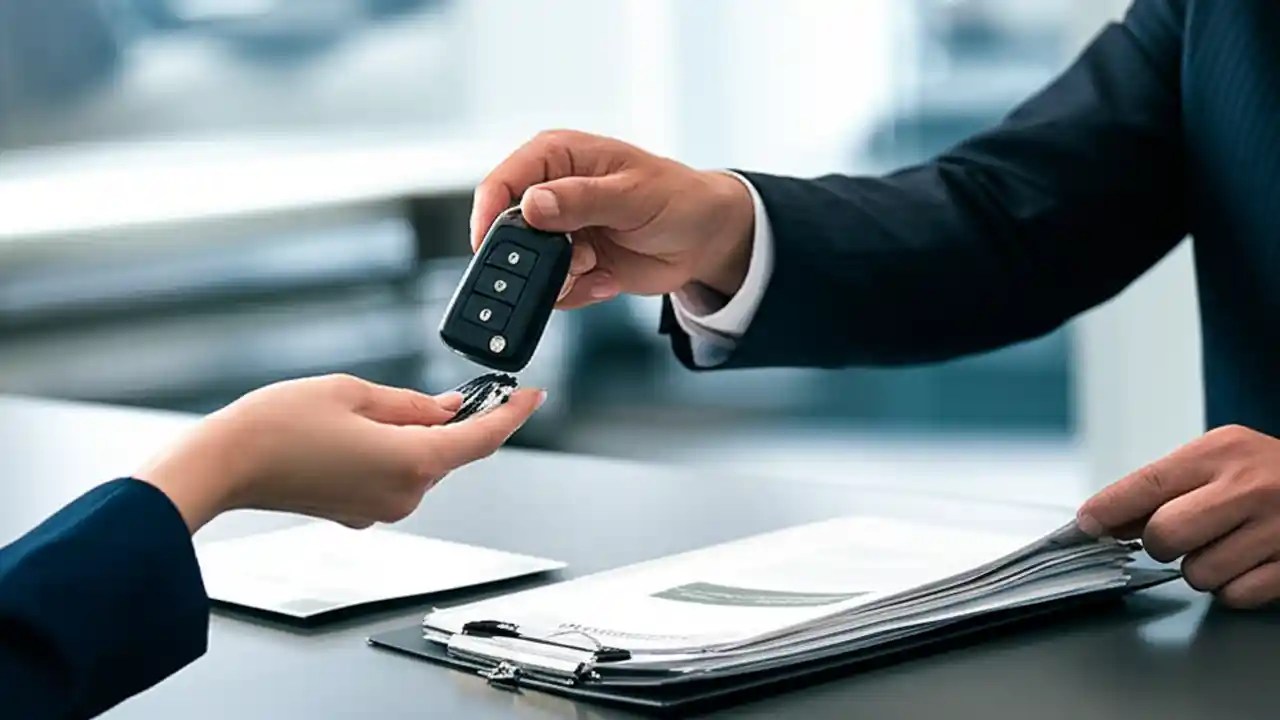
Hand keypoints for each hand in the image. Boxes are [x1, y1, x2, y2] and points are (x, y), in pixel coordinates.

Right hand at [135, 374, 544, 532]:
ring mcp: (382, 509)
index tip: (532, 395)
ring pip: (421, 462)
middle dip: (453, 418)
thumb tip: (447, 409)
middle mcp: (404, 495)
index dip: (512, 414)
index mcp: (412, 462)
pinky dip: (393, 451)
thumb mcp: (353, 392)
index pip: (481, 439)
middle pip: (449, 450)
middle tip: (452, 385)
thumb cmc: (278, 425)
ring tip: (372, 407)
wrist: (225, 465)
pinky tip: (361, 431)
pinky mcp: (360, 513)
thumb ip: (411, 403)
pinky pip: (394, 476)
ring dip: (416, 434)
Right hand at [471, 129, 756, 307]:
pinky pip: (554, 290)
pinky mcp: (572, 264)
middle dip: (532, 257)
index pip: (503, 182)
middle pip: (508, 231)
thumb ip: (581, 198)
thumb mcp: (632, 193)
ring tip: (597, 267)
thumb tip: (532, 204)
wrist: (705, 239)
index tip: (489, 244)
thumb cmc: (676, 197)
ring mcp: (559, 233)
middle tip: (567, 263)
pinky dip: (579, 291)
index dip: (489, 214)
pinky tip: (607, 277)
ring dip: (562, 277)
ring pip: (528, 268)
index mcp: (557, 157)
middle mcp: (551, 194)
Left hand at [1077, 425, 1279, 608]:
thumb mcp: (1218, 461)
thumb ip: (1163, 488)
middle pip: (1163, 535)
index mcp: (1221, 452)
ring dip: (1202, 568)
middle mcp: (1250, 487)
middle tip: (1184, 535)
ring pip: (1196, 573)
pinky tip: (1252, 562)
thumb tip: (1102, 521)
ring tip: (1229, 544)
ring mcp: (1277, 529)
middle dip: (1162, 544)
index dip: (1106, 510)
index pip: (1146, 484)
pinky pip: (1234, 595)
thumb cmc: (1267, 475)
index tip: (1085, 526)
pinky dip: (1234, 587)